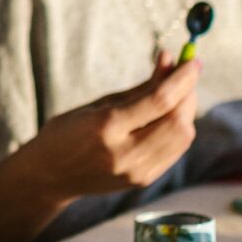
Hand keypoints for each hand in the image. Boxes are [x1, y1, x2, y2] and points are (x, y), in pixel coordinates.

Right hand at [17, 54, 201, 200]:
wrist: (49, 176)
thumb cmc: (68, 132)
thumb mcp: (99, 104)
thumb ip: (140, 87)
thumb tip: (171, 60)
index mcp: (106, 127)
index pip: (160, 101)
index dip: (182, 78)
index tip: (192, 61)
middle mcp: (124, 153)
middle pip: (177, 122)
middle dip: (189, 95)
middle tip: (187, 75)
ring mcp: (135, 172)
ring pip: (182, 138)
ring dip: (186, 112)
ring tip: (178, 95)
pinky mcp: (142, 181)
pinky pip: (174, 151)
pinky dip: (179, 130)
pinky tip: (169, 117)